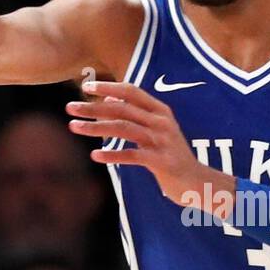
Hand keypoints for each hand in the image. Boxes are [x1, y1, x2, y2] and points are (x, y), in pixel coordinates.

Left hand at [66, 80, 225, 208]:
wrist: (199, 182)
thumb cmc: (171, 155)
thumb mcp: (156, 130)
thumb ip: (135, 114)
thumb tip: (108, 99)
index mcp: (160, 110)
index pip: (131, 91)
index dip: (108, 87)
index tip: (86, 87)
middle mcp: (161, 122)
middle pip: (122, 109)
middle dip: (93, 107)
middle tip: (70, 108)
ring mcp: (162, 141)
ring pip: (123, 129)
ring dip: (96, 127)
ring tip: (74, 127)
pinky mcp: (161, 161)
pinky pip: (132, 155)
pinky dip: (112, 154)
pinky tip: (95, 155)